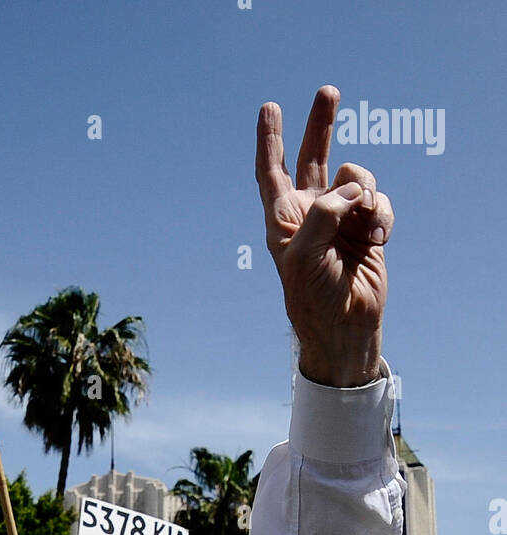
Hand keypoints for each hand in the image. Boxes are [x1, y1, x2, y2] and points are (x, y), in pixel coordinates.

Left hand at [256, 85, 393, 385]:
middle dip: (321, 125)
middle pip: (313, 156)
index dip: (269, 140)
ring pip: (356, 177)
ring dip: (365, 193)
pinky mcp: (368, 226)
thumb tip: (351, 188)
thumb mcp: (303, 256)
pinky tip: (379, 236)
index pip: (272, 171)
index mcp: (283, 218)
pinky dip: (382, 214)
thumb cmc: (313, 297)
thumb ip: (322, 215)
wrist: (345, 325)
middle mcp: (311, 212)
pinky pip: (379, 200)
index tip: (269, 108)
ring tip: (366, 225)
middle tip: (328, 92)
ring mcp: (341, 217)